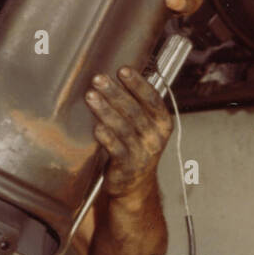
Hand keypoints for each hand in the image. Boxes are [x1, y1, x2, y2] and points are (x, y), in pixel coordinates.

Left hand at [85, 67, 171, 197]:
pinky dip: (106, 137)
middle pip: (134, 111)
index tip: (123, 70)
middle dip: (115, 93)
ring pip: (123, 127)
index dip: (137, 84)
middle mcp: (155, 137)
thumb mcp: (145, 126)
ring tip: (91, 96)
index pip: (152, 99)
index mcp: (162, 123)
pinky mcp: (127, 166)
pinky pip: (116, 149)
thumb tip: (116, 77)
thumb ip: (136, 105)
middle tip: (98, 79)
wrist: (135, 185)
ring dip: (105, 110)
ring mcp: (142, 152)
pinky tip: (96, 127)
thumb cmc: (136, 148)